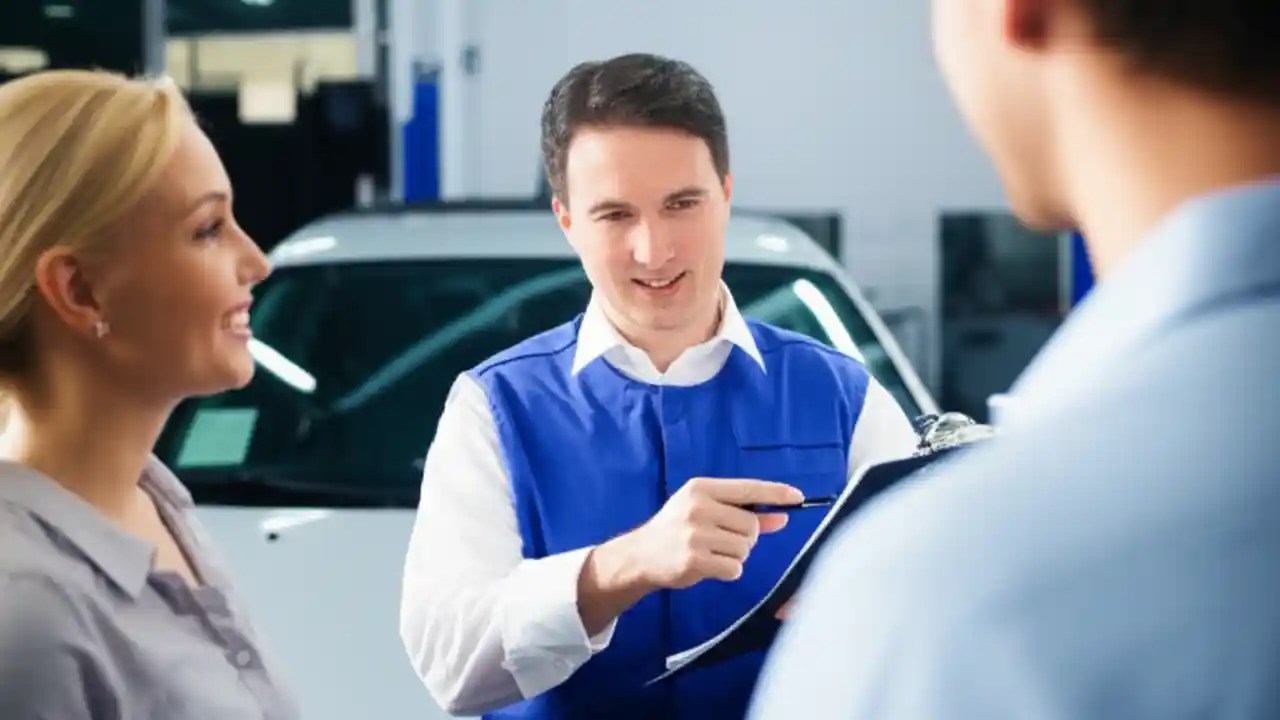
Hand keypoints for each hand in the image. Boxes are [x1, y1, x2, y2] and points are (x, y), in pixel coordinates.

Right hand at [576, 478, 801, 635]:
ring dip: (736, 555)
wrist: (641, 555)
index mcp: (701, 489)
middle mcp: (698, 507)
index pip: (748, 488)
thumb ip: (744, 512)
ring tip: (711, 552)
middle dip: (746, 537)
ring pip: (745, 548)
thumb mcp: (706, 512)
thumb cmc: (677, 530)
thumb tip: (781, 516)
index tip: (798, 497)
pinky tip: (709, 566)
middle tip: (722, 540)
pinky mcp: (694, 560)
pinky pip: (735, 568)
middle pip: (752, 524)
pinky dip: (728, 571)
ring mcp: (695, 534)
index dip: (776, 492)